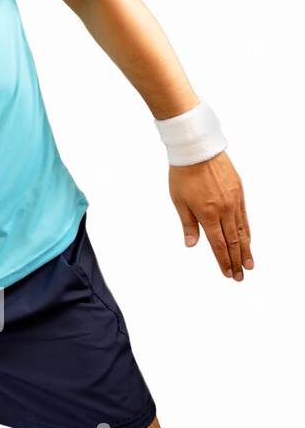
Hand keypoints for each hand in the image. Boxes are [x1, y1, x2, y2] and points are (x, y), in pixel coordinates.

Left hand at [167, 151, 251, 281]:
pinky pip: (244, 218)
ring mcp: (234, 202)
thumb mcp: (179, 201)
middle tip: (240, 277)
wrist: (198, 151)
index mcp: (207, 214)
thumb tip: (192, 244)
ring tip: (249, 265)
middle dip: (237, 261)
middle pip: (233, 242)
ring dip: (246, 250)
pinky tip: (248, 241)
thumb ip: (188, 224)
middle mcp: (224, 210)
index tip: (227, 273)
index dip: (223, 261)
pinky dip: (247, 232)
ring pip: (242, 231)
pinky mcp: (239, 193)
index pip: (218, 244)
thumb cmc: (183, 175)